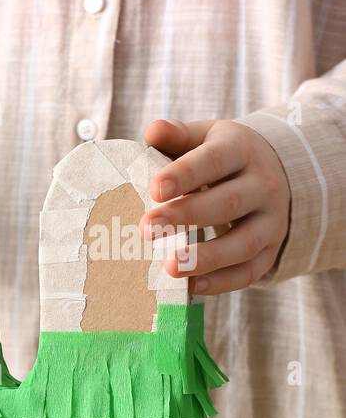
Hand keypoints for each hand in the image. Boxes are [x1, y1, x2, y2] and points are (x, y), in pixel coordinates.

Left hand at [140, 119, 290, 294]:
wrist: (272, 174)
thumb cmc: (219, 157)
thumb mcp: (203, 138)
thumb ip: (176, 136)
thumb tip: (152, 131)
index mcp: (240, 150)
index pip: (213, 161)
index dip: (184, 174)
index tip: (155, 189)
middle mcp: (262, 185)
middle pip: (228, 202)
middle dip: (187, 216)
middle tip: (147, 229)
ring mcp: (270, 220)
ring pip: (243, 242)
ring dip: (207, 257)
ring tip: (170, 267)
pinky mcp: (269, 250)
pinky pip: (249, 271)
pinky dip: (222, 282)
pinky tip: (191, 287)